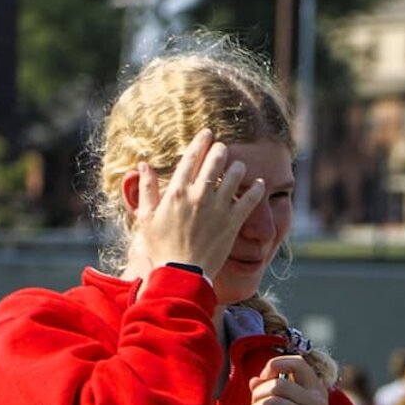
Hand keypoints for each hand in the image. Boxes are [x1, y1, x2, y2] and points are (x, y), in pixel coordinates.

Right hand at [134, 130, 267, 274]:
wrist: (181, 271)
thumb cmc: (161, 246)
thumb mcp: (146, 217)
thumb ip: (147, 189)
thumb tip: (143, 165)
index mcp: (176, 192)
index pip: (190, 160)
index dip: (200, 143)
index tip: (207, 133)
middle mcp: (199, 196)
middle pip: (214, 164)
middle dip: (220, 151)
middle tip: (223, 146)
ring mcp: (218, 209)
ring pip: (233, 178)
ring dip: (237, 168)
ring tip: (239, 165)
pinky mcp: (233, 223)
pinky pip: (250, 201)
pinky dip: (257, 190)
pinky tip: (261, 183)